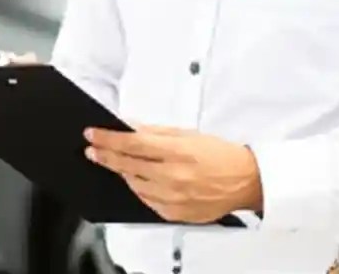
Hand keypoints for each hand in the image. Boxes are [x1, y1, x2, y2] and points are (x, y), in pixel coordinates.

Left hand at [84, 125, 262, 223]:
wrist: (246, 181)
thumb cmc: (220, 155)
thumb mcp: (187, 134)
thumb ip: (154, 132)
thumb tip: (128, 126)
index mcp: (177, 152)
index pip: (132, 144)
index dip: (108, 139)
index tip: (93, 134)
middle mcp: (174, 177)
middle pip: (127, 165)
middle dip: (105, 155)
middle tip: (93, 149)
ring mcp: (174, 198)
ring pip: (133, 184)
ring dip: (121, 172)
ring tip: (115, 161)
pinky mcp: (175, 213)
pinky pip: (146, 200)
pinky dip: (139, 188)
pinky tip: (137, 179)